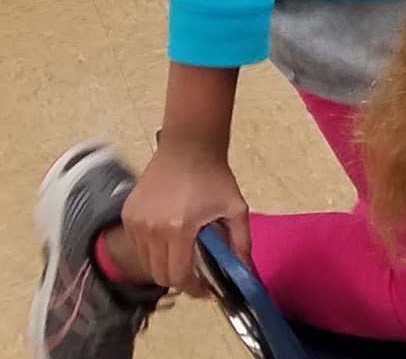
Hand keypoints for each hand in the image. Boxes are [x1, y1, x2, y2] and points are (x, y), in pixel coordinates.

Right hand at [119, 139, 249, 296]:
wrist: (188, 148)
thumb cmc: (214, 177)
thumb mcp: (236, 208)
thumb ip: (241, 242)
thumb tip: (244, 271)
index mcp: (179, 229)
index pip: (178, 276)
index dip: (193, 289)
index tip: (205, 290)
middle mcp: (152, 229)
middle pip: (160, 275)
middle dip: (180, 280)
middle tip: (196, 274)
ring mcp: (136, 223)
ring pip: (147, 263)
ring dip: (165, 264)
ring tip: (184, 251)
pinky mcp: (128, 216)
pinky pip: (138, 246)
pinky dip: (153, 250)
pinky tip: (170, 237)